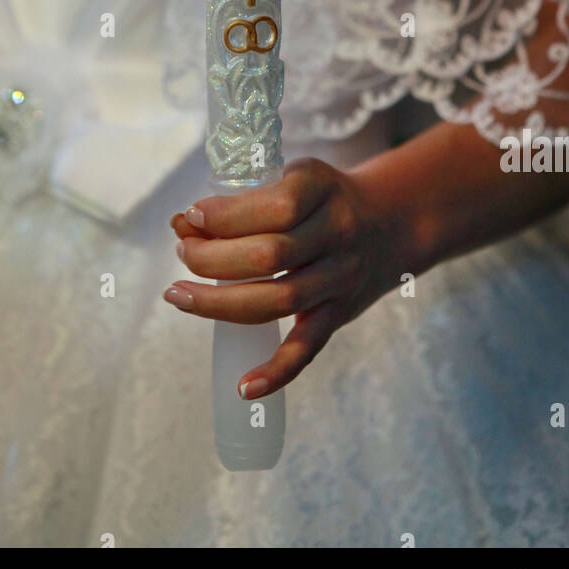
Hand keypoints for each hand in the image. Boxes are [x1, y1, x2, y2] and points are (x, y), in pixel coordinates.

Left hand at [164, 158, 406, 399]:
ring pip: (279, 301)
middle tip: (182, 252)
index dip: (226, 215)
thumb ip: (241, 200)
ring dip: (219, 302)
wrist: (389, 222)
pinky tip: (244, 388)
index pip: (275, 206)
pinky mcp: (338, 314)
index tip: (191, 217)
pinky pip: (307, 348)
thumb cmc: (323, 199)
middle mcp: (337, 233)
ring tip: (179, 295)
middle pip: (269, 256)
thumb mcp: (293, 179)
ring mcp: (340, 278)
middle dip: (212, 258)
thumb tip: (181, 223)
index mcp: (322, 189)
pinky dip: (277, 372)